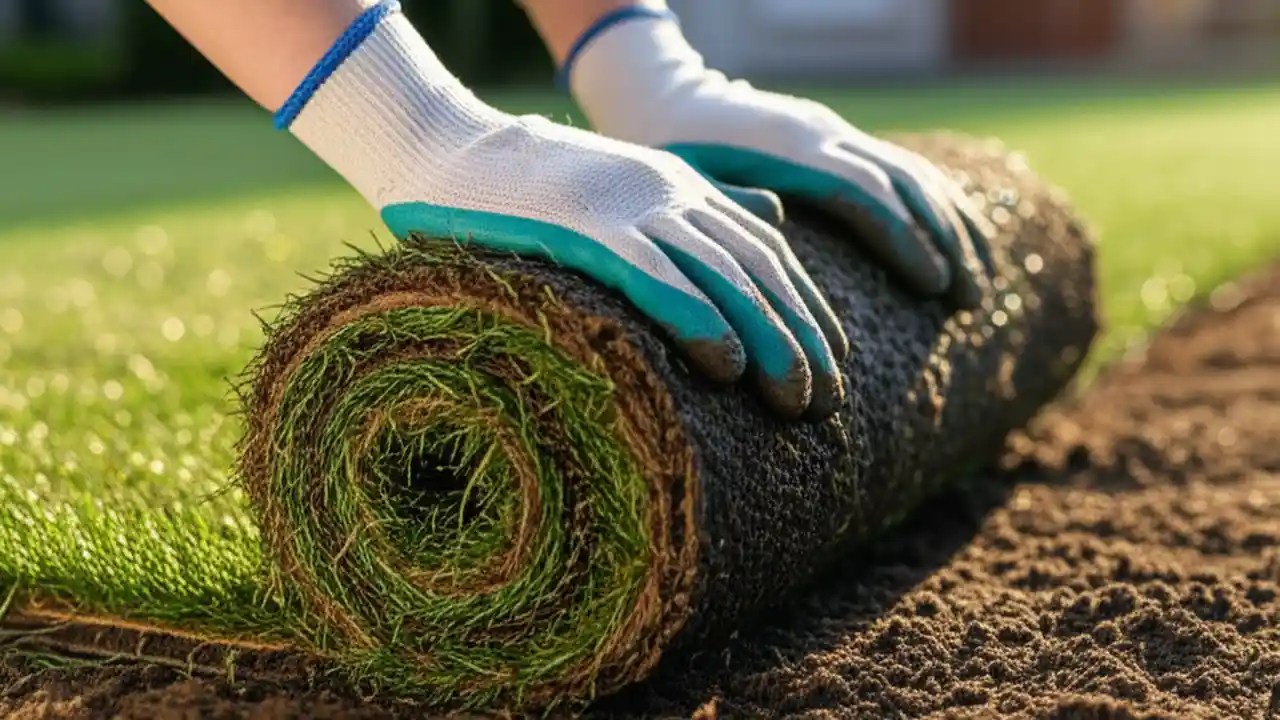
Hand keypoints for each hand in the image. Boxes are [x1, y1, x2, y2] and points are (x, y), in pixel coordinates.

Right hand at [378, 114, 848, 418]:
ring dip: (768, 339)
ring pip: (720, 273)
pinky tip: (725, 366)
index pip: (767, 252)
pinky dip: (697, 317)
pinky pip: (654, 273)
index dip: (807, 308)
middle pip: (757, 267)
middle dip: (802, 336)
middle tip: (827, 403)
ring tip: (796, 400)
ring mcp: (627, 205)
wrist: (445, 147)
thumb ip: (701, 205)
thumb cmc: (528, 188)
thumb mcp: (629, 192)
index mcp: (681, 188)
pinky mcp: (581, 225)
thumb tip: (772, 219)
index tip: (832, 364)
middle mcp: (668, 192)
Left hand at [568, 14, 993, 308]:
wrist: (667, 99)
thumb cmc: (668, 154)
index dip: (904, 238)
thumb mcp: (685, 180)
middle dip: (945, 242)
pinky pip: (903, 170)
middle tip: (971, 301)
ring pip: (914, 175)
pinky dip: (940, 207)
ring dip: (954, 229)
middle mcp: (823, 133)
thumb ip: (727, 198)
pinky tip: (962, 242)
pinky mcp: (839, 140)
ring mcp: (836, 133)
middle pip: (904, 184)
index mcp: (790, 147)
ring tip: (980, 285)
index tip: (936, 285)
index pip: (865, 191)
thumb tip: (774, 224)